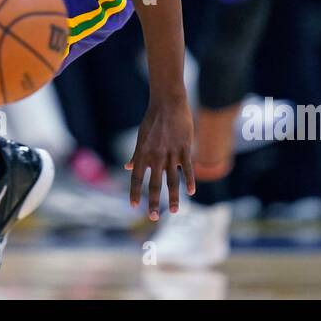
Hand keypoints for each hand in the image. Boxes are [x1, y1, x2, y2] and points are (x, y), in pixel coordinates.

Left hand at [126, 95, 194, 219]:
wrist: (167, 102)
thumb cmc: (153, 120)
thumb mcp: (141, 137)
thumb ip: (136, 155)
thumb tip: (128, 167)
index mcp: (143, 153)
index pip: (136, 177)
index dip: (134, 192)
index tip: (134, 206)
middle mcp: (156, 156)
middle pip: (154, 183)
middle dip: (153, 201)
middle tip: (152, 217)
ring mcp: (171, 153)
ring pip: (172, 180)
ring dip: (173, 197)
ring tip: (174, 212)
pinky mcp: (185, 147)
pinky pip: (187, 167)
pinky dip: (189, 180)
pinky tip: (191, 192)